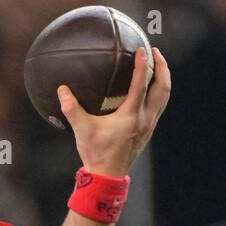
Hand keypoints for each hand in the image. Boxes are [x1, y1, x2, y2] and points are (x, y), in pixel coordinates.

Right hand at [58, 46, 171, 176]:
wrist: (108, 176)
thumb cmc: (95, 153)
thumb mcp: (82, 130)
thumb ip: (72, 109)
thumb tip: (62, 90)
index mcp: (131, 115)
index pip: (141, 84)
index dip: (143, 64)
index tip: (143, 49)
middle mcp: (144, 118)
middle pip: (162, 88)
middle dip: (162, 67)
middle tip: (155, 53)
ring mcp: (149, 125)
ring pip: (164, 97)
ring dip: (163, 79)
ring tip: (158, 66)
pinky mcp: (148, 130)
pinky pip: (159, 106)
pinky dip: (158, 92)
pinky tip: (150, 89)